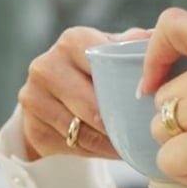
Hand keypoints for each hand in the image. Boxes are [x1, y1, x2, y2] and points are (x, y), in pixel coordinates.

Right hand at [15, 26, 150, 161]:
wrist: (50, 98)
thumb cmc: (90, 72)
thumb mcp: (109, 52)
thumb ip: (131, 44)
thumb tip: (155, 37)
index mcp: (72, 41)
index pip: (103, 62)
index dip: (124, 85)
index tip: (147, 100)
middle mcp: (46, 65)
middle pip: (91, 104)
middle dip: (117, 121)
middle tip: (141, 132)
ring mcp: (33, 96)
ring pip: (82, 130)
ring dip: (109, 141)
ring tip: (129, 143)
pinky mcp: (31, 126)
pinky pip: (72, 145)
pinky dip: (95, 150)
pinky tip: (108, 148)